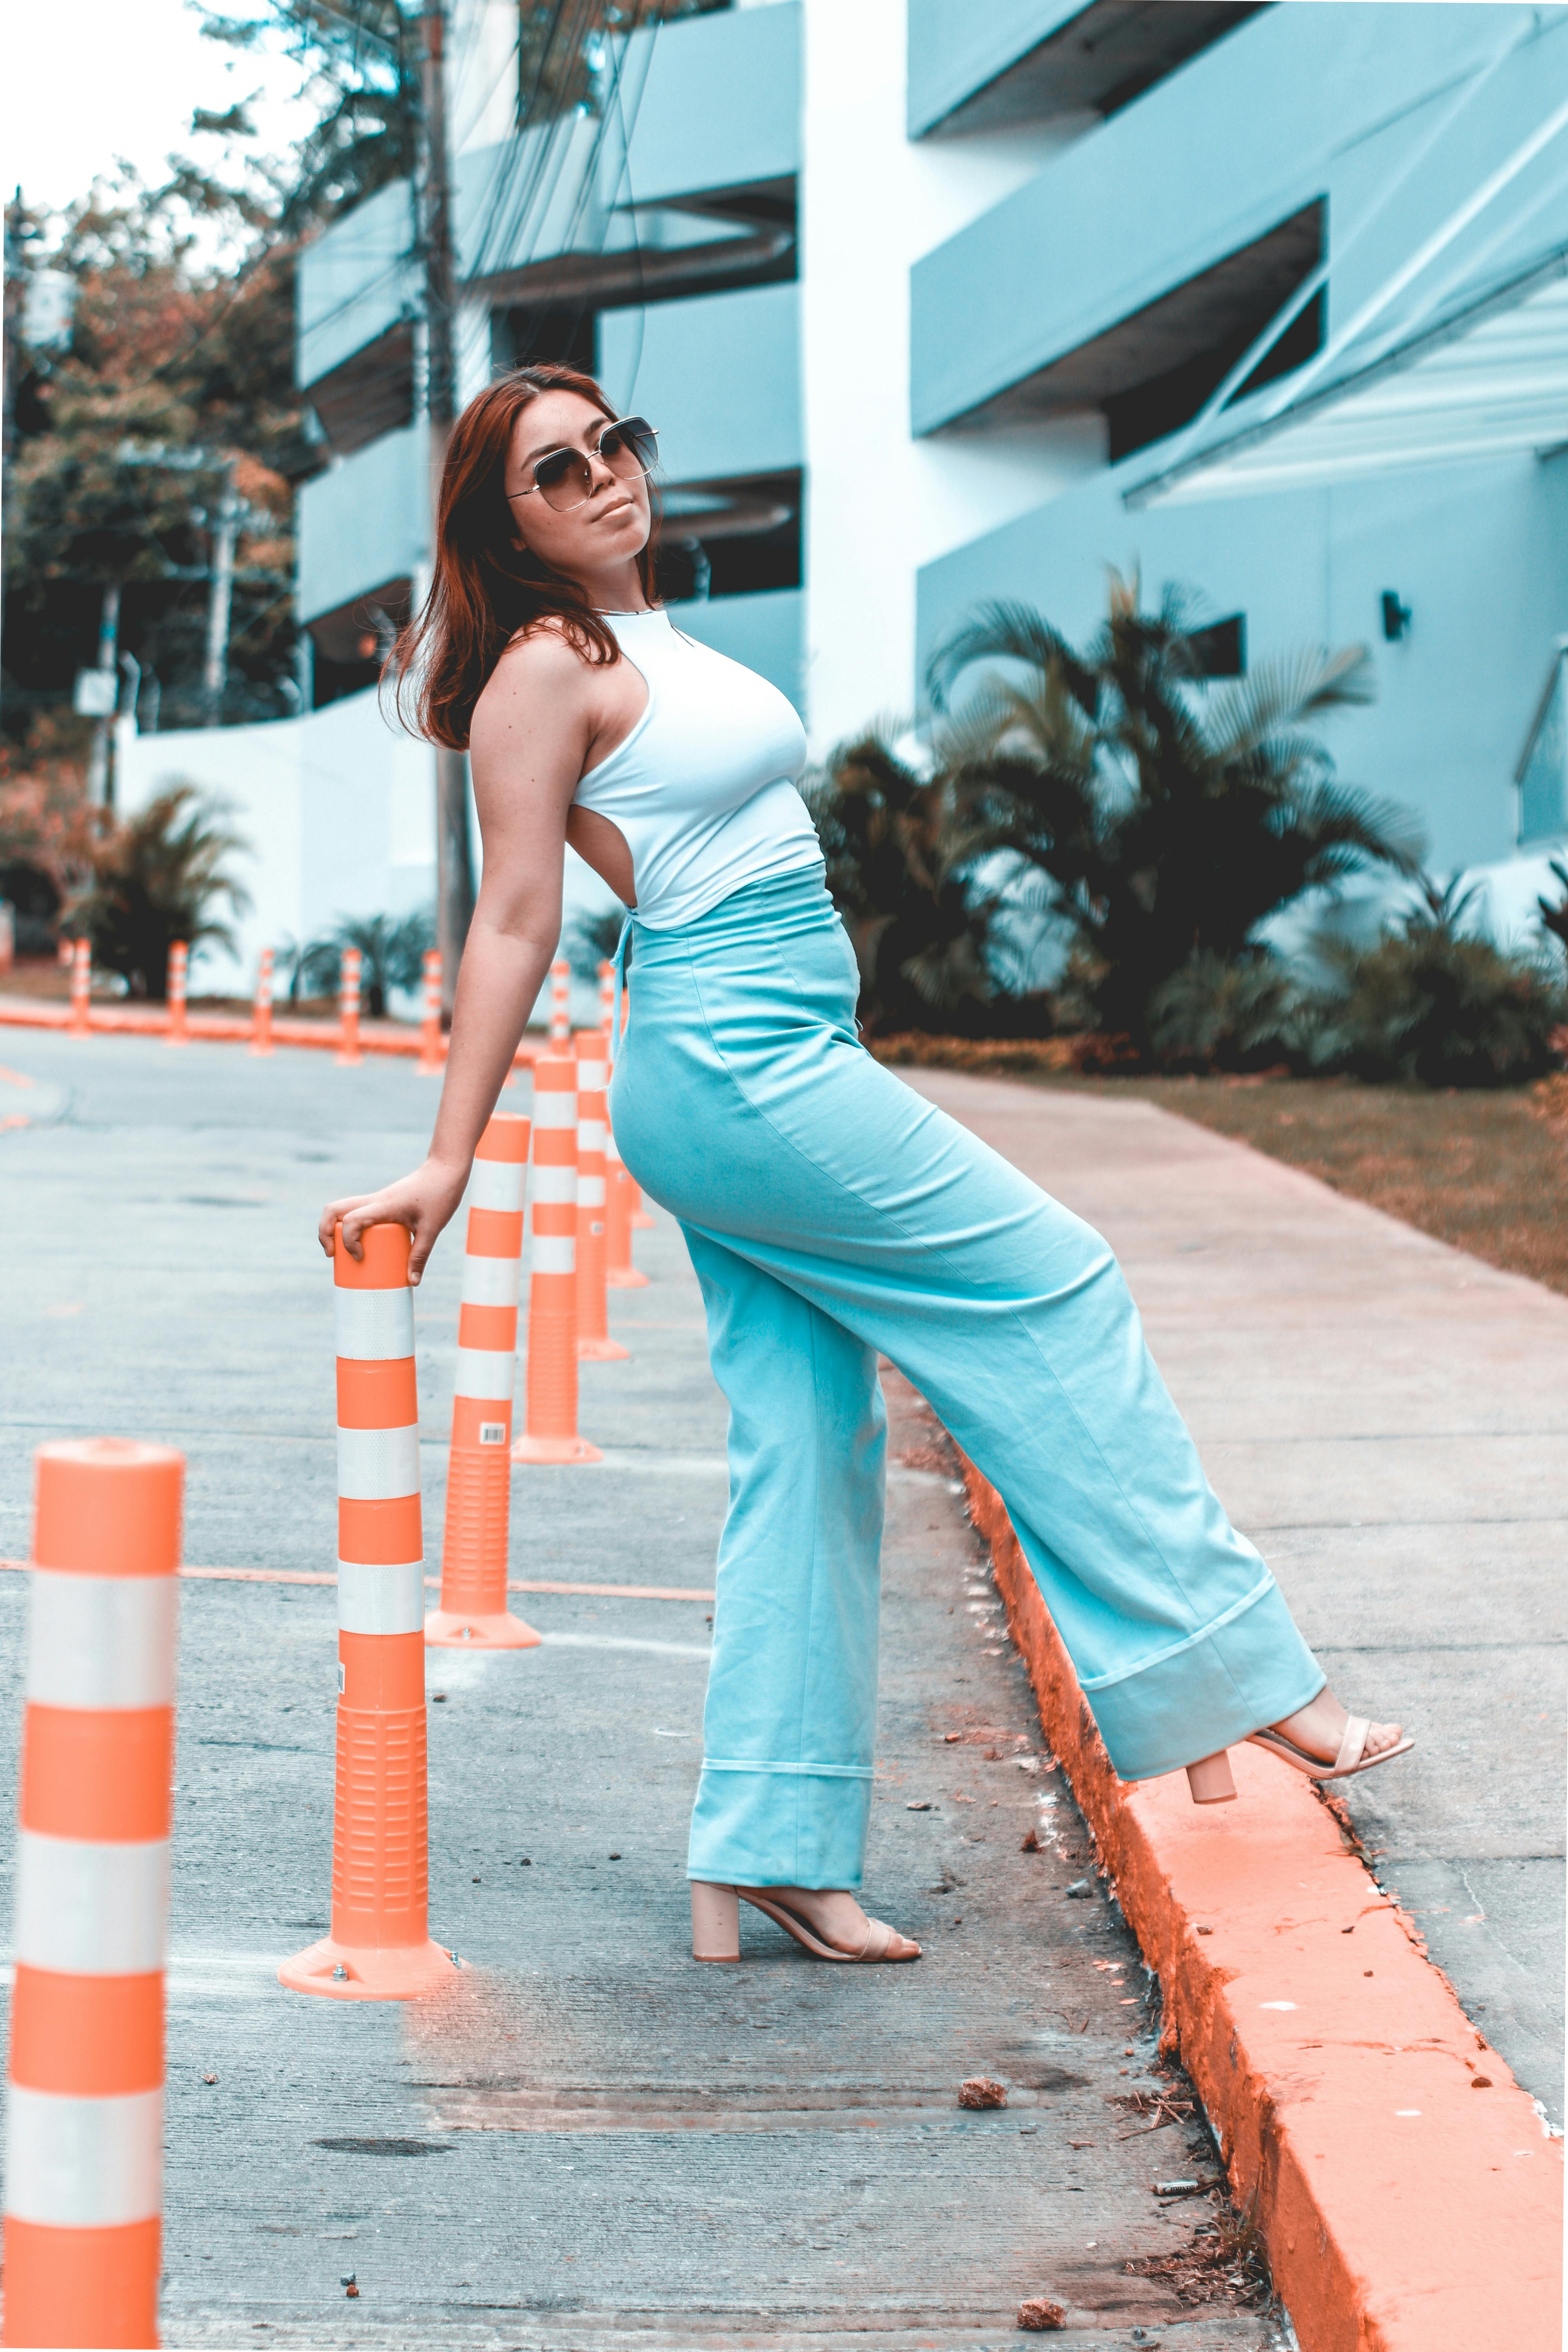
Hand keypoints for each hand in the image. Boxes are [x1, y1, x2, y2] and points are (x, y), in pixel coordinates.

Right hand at [318, 1157, 469, 1284]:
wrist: (445, 1171)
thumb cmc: (440, 1196)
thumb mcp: (432, 1228)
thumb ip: (421, 1255)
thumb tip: (412, 1282)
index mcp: (383, 1206)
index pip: (351, 1220)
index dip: (348, 1241)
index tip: (360, 1257)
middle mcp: (373, 1201)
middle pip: (333, 1210)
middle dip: (325, 1233)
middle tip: (333, 1255)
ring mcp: (374, 1200)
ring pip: (340, 1208)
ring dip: (332, 1228)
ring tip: (341, 1252)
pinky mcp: (380, 1202)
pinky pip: (354, 1211)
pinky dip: (347, 1226)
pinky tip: (361, 1243)